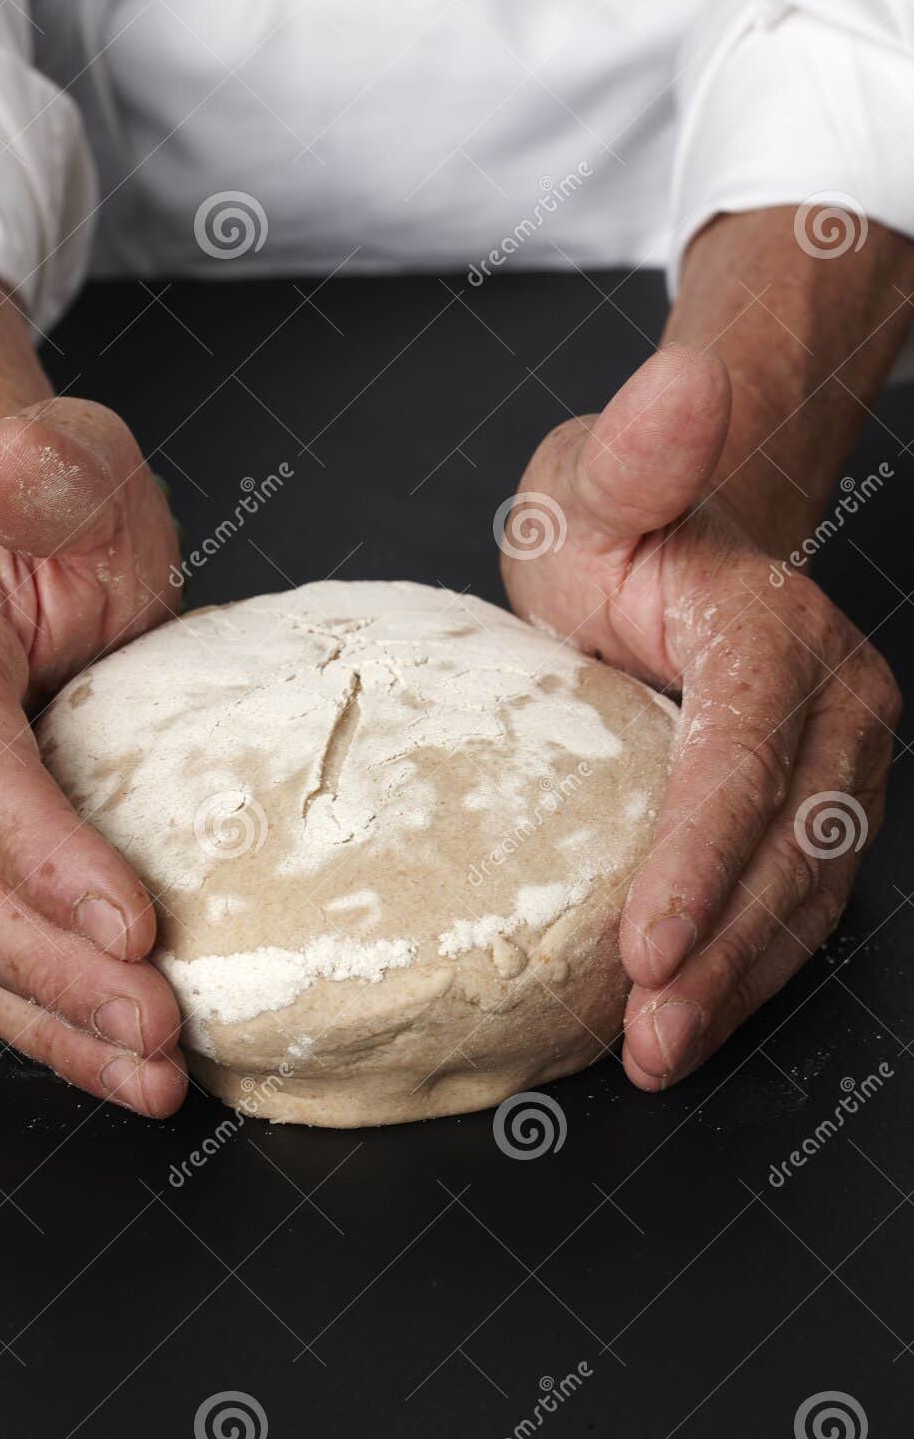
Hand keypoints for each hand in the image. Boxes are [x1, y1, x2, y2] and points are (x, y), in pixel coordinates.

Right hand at [0, 398, 188, 1115]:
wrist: (19, 538)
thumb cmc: (49, 503)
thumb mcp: (64, 462)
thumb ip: (43, 469)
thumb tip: (31, 474)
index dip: (45, 858)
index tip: (134, 922)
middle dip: (59, 973)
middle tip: (158, 1027)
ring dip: (61, 1027)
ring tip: (155, 1075)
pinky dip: (57, 1020)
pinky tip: (125, 1061)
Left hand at [503, 346, 900, 1089]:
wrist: (681, 536)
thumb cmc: (621, 521)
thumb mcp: (598, 485)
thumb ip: (640, 453)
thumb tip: (687, 384)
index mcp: (770, 632)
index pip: (739, 766)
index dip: (696, 864)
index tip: (644, 949)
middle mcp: (833, 699)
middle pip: (786, 850)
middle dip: (720, 958)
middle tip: (645, 1044)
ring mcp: (840, 755)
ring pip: (803, 890)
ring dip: (739, 981)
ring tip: (659, 1054)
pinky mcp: (821, 795)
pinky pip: (794, 892)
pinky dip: (747, 960)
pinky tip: (693, 1011)